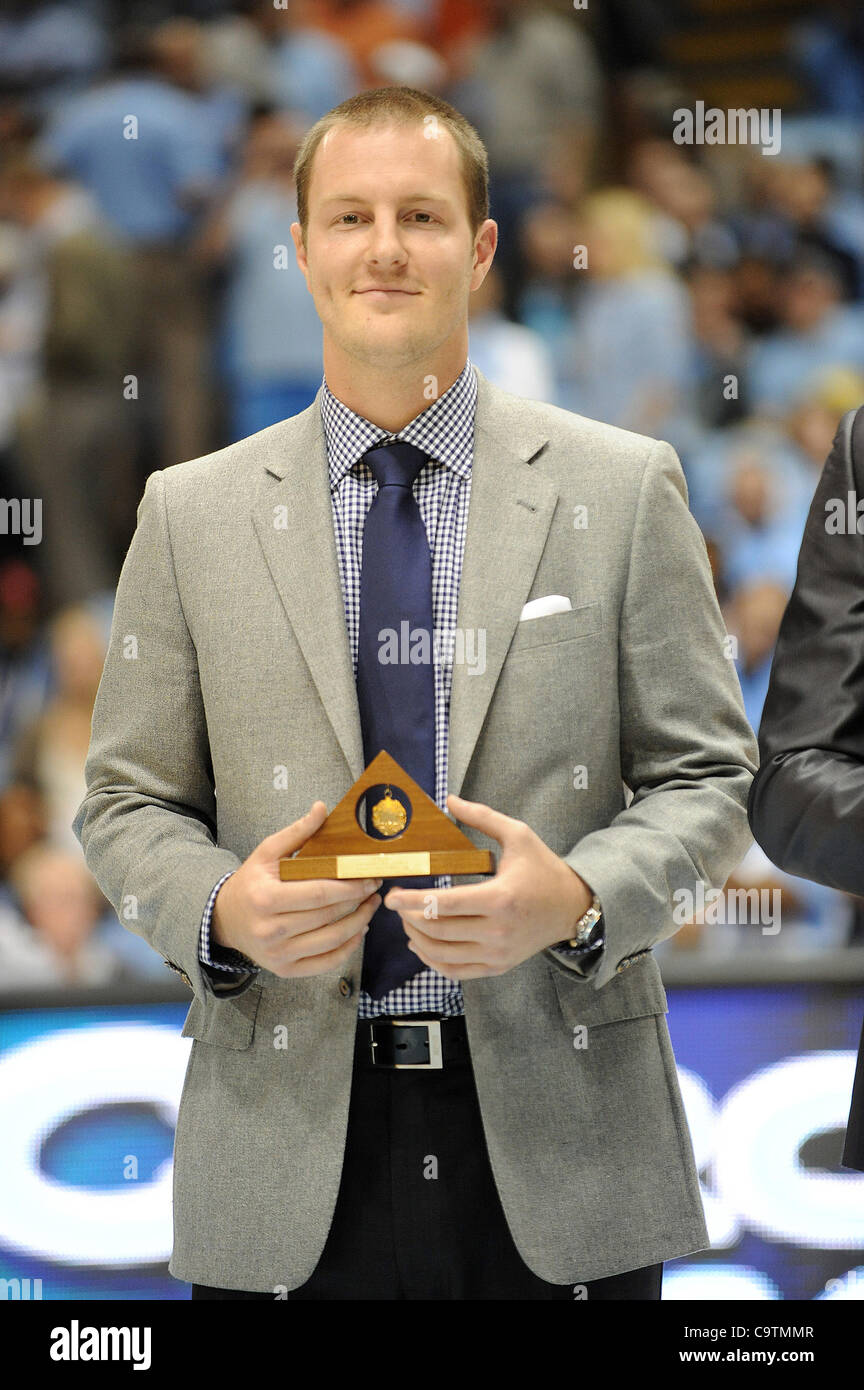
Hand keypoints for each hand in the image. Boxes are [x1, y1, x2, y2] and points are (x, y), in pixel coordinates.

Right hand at [211, 802, 382, 976]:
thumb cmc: (251, 882)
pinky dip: (347, 948)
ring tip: (371, 907)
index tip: (370, 877)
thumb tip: (322, 808)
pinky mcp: (285, 969)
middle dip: (358, 902)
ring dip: (359, 923)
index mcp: (266, 898)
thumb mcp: (266, 852)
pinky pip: (325, 963)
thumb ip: (297, 832)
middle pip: (328, 916)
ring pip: (332, 941)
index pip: (319, 893)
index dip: (350, 887)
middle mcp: (271, 930)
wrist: (225, 920)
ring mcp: (278, 954)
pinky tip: (358, 931)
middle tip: (375, 887)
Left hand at [383, 792, 592, 979]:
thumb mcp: (518, 835)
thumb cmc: (544, 868)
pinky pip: (456, 971)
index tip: (391, 896)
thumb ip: (482, 817)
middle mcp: (497, 931)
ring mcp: (497, 953)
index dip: (412, 901)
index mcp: (500, 898)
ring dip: (416, 938)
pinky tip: (421, 944)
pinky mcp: (498, 966)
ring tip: (407, 920)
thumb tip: (449, 799)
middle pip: (438, 930)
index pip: (444, 904)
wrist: (573, 907)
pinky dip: (432, 961)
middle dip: (408, 917)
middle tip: (398, 903)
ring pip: (441, 954)